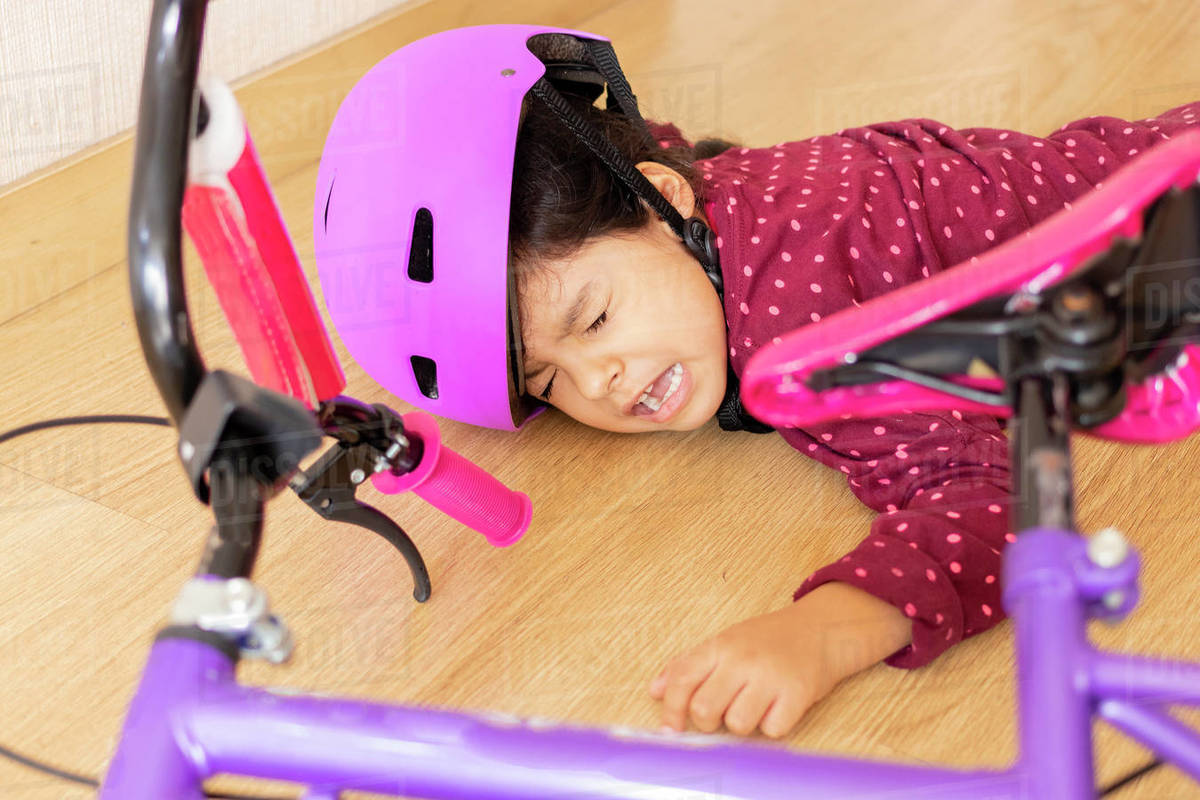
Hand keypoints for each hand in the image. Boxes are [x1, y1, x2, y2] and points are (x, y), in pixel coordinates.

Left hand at [648, 582, 911, 737]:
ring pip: (736, 724)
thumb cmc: (769, 639)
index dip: (671, 711)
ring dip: (742, 724)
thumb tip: (655, 690)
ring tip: (754, 707)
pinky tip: (777, 709)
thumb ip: (690, 665)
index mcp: (720, 645)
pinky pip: (771, 730)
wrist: (823, 628)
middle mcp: (742, 659)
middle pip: (704, 709)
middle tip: (721, 714)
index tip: (671, 730)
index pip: (682, 680)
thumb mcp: (726, 641)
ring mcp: (770, 675)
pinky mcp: (798, 693)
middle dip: (708, 722)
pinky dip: (772, 726)